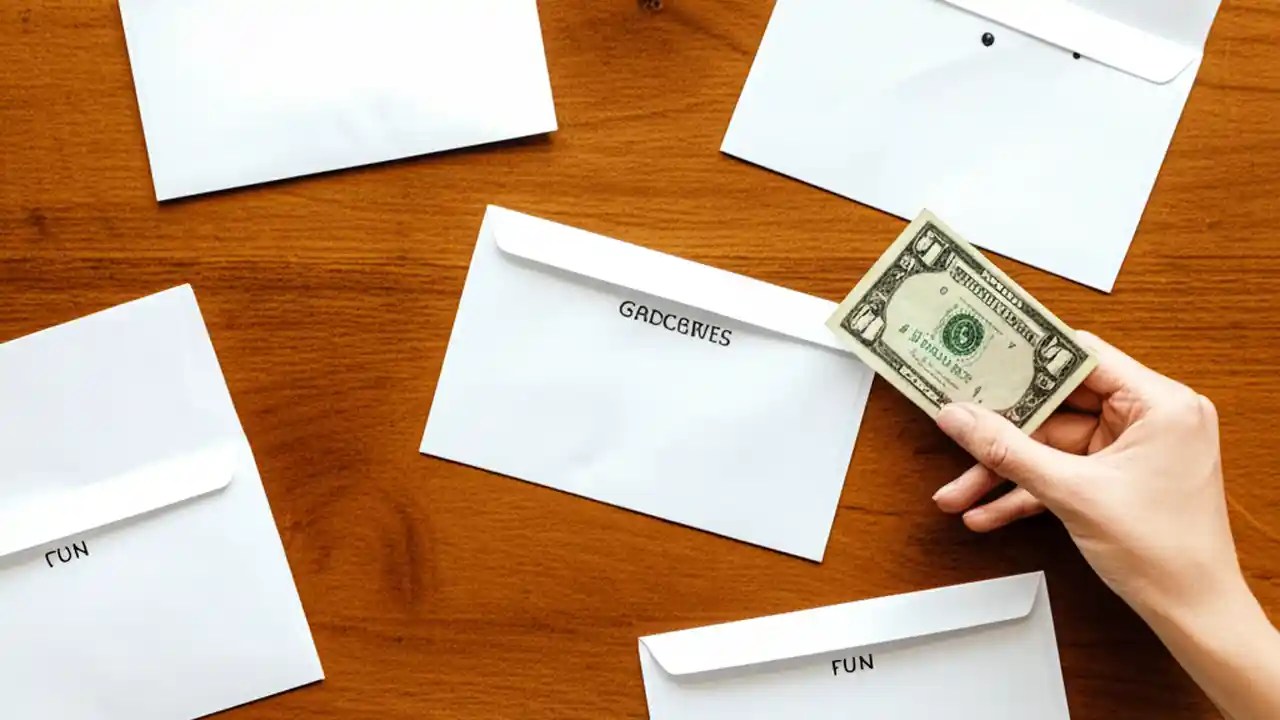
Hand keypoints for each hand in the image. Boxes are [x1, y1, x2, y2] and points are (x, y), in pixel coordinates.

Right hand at [931, 332, 1241, 619]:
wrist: (1193, 614)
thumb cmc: (1166, 553)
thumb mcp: (1072, 493)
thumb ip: (1007, 451)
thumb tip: (959, 418)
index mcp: (1160, 403)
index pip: (1081, 357)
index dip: (1027, 356)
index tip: (982, 354)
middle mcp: (1151, 418)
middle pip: (1058, 406)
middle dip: (1002, 432)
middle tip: (958, 425)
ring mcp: (1133, 450)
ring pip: (1051, 445)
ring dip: (1005, 471)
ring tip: (959, 491)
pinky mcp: (1118, 477)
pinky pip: (1062, 471)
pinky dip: (1027, 490)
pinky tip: (988, 510)